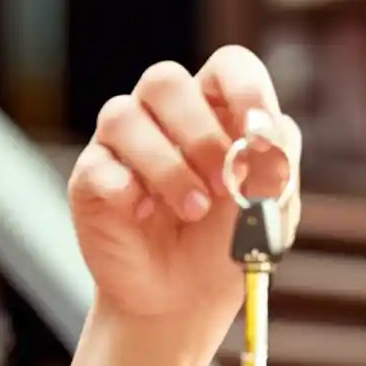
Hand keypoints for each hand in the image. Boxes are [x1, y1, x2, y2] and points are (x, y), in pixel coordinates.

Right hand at [67, 45, 301, 319]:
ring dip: (167, 167)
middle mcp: (168, 116)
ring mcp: (124, 143)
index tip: (258, 128)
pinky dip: (127, 191)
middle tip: (223, 184)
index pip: (229, 65)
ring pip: (123, 114)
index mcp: (220, 111)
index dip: (244, 86)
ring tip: (193, 211)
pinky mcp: (92, 177)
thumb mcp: (270, 209)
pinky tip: (146, 216)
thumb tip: (263, 133)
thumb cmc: (232, 244)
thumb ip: (273, 165)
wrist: (188, 300)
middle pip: (165, 79)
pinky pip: (98, 165)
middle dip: (199, 133)